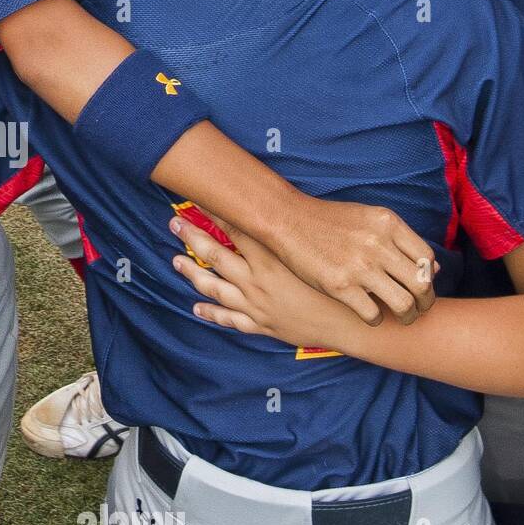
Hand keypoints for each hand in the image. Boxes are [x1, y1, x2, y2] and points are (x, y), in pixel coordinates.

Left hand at [171, 214, 357, 349]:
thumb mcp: (317, 254)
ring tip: (176, 260)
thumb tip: (283, 214)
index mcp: (271, 260)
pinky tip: (196, 307)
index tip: (199, 200)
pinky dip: (211, 313)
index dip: (216, 214)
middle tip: (175, 223)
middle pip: (216, 256)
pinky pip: (229, 319)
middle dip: (193, 237)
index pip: (237, 230)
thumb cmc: (338, 285)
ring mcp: (255, 304)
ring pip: (214, 288)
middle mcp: (257, 281)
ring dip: (192, 273)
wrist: (347, 324)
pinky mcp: (260, 324)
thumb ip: (295, 236)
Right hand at [254, 193, 437, 326]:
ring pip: (403, 303)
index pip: (426, 258)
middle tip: (419, 309)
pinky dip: (377, 319)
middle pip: (421, 283)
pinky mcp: (340, 286)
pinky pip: (373, 313)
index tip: (423, 286)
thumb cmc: (333, 221)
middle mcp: (379, 244)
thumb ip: (402, 240)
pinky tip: (371, 314)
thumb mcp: (372, 218)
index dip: (429, 277)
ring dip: (407, 316)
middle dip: (425, 303)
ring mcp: (360, 266)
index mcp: (389, 224)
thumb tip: (433, 268)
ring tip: (403, 318)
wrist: (290, 220)